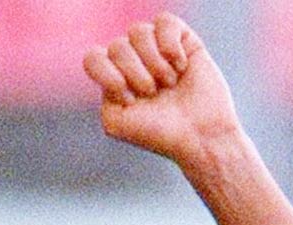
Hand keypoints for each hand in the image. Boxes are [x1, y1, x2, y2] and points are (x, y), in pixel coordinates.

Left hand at [83, 13, 240, 167]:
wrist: (199, 135)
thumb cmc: (158, 133)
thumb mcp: (115, 122)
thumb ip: (101, 91)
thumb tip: (115, 63)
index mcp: (113, 78)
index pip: (94, 58)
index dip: (108, 75)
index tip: (128, 99)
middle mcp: (133, 61)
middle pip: (117, 46)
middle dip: (135, 73)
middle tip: (153, 93)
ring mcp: (157, 48)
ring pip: (138, 31)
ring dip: (153, 61)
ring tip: (169, 83)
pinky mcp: (182, 40)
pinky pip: (164, 21)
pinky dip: (170, 46)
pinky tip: (181, 66)